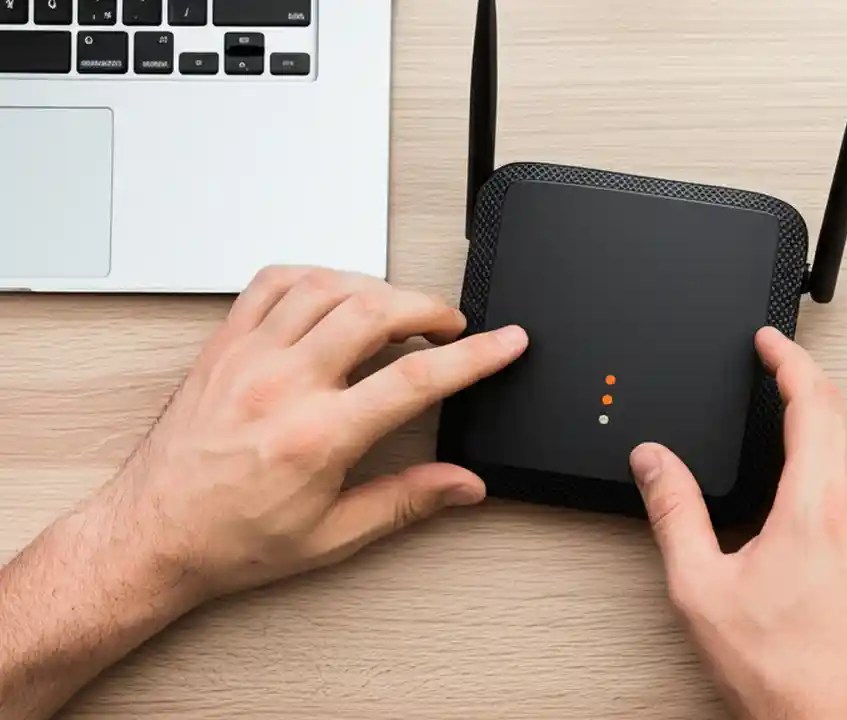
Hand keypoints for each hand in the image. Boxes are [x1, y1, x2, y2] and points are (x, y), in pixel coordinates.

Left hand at [96, 266, 527, 602]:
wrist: (152, 535)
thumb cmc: (233, 538)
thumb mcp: (332, 536)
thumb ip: (406, 503)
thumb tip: (464, 485)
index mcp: (318, 437)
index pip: (417, 379)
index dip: (475, 356)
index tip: (506, 341)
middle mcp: (283, 386)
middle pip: (375, 312)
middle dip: (429, 308)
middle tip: (452, 326)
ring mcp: (248, 357)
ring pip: (327, 285)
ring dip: (376, 287)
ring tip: (398, 310)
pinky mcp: (223, 345)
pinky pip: (272, 282)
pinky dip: (316, 276)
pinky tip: (334, 294)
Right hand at [629, 327, 846, 719]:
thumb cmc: (779, 670)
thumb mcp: (702, 588)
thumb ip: (674, 511)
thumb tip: (653, 460)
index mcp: (813, 506)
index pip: (811, 401)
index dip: (789, 360)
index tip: (771, 343)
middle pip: (845, 415)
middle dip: (810, 388)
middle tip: (781, 380)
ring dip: (841, 427)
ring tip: (808, 432)